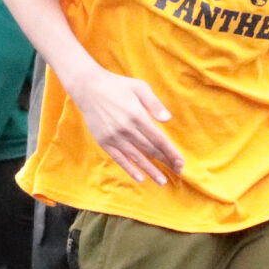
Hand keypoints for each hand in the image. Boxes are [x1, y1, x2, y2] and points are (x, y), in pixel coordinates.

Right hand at [72, 66, 183, 185]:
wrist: (88, 88)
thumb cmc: (117, 86)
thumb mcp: (139, 87)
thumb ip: (154, 103)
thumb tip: (167, 119)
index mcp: (137, 116)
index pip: (158, 139)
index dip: (171, 152)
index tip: (180, 162)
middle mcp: (126, 129)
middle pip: (150, 150)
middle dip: (165, 161)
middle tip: (177, 172)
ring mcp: (114, 137)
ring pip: (137, 158)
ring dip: (150, 171)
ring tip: (162, 181)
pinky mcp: (104, 142)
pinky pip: (119, 159)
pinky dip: (130, 169)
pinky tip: (140, 178)